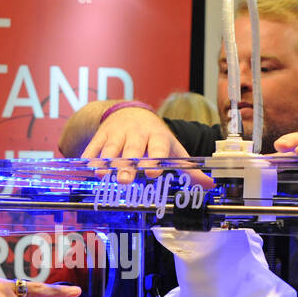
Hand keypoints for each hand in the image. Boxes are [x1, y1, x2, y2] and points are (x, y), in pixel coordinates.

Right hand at [81, 108, 212, 187]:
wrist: (130, 112)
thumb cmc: (155, 137)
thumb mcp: (173, 148)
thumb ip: (189, 168)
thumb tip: (210, 185)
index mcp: (158, 137)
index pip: (157, 148)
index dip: (155, 159)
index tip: (153, 171)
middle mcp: (137, 134)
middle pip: (132, 150)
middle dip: (128, 164)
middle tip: (125, 178)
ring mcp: (118, 134)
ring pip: (112, 148)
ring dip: (107, 161)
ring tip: (102, 173)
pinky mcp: (102, 135)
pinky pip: (94, 146)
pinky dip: (90, 156)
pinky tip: (87, 167)